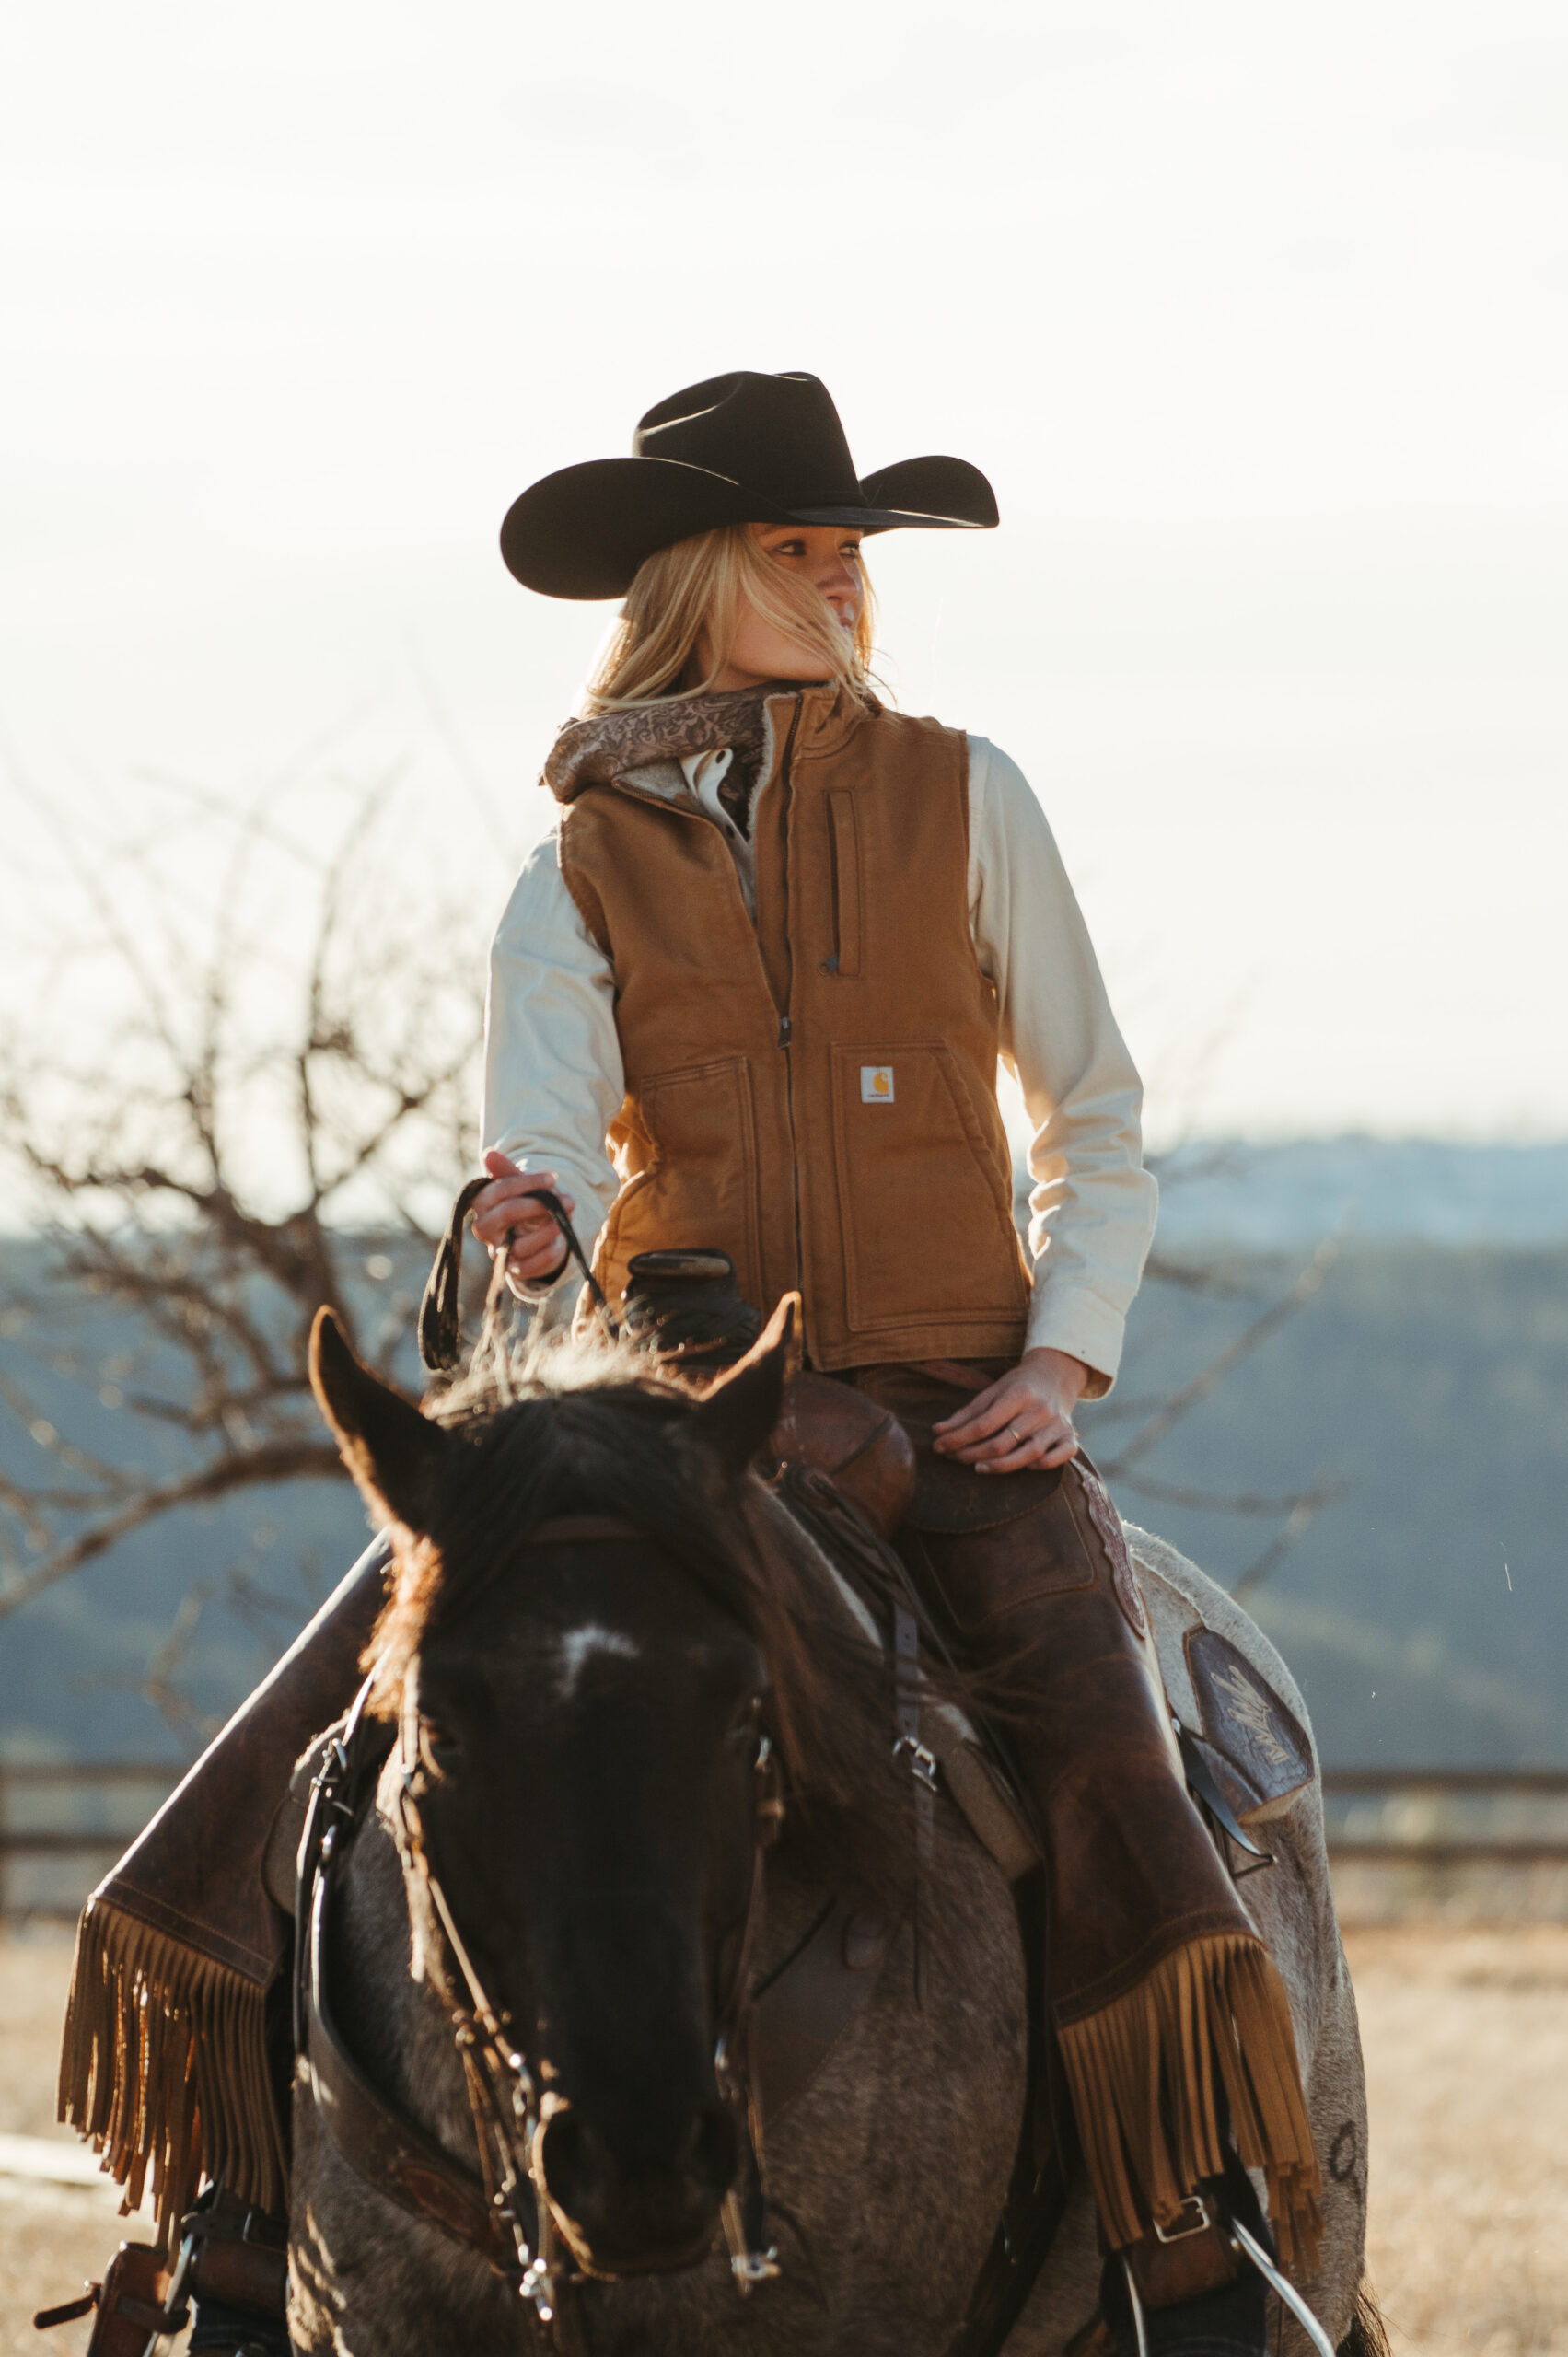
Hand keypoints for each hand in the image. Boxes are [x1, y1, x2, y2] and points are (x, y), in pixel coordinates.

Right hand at [471, 1150, 573, 1291]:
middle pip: (508, 1212)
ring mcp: (498, 1250)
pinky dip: (547, 1254)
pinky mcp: (513, 1269)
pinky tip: (561, 1242)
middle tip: (567, 1199)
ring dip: (549, 1230)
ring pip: (520, 1244)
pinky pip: (528, 1267)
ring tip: (567, 1218)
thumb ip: (505, 1171)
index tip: (553, 1178)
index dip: (528, 1183)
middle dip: (540, 1204)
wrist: (531, 1231)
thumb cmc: (523, 1201)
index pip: (500, 1190)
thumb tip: (489, 1153)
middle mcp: (484, 1228)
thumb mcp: (518, 1184)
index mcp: (481, 1203)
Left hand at [930, 1347, 1089, 1474]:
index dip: (958, 1439)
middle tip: (955, 1458)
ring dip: (1001, 1466)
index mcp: (1019, 1394)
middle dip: (973, 1454)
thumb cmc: (1018, 1386)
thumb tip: (937, 1432)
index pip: (983, 1424)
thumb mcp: (992, 1392)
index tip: (939, 1446)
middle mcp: (1040, 1410)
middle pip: (1003, 1442)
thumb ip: (966, 1414)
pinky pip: (1061, 1457)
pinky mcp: (1071, 1436)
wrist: (1055, 1376)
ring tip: (979, 1468)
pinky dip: (1042, 1466)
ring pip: (1029, 1454)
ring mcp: (1058, 1424)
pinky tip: (1023, 1466)